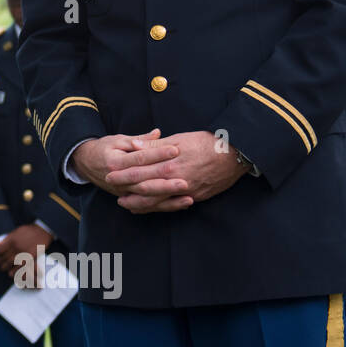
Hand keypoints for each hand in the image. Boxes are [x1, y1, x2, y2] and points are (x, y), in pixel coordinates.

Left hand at [0, 224, 53, 279]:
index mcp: (11, 240)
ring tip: (3, 269)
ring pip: (10, 263)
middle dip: (0, 262)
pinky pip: (20, 266)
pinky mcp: (30, 257)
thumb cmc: (28, 230)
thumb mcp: (16, 232)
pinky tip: (10, 273)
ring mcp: (23, 252)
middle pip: (4, 257)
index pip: (0, 250)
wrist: (42, 231)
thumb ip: (6, 239)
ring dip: (5, 267)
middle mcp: (16, 247)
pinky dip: (14, 271)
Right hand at [73, 129, 188, 211]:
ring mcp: (122, 191)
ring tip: (187, 194)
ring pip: (147, 197)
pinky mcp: (127, 198)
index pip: (139, 158)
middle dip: (166, 181)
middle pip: (144, 181)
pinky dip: (164, 206)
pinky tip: (181, 204)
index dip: (157, 154)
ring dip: (168, 197)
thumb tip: (158, 133)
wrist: (85, 164)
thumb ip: (140, 139)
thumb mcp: (118, 140)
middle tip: (186, 179)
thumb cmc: (104, 148)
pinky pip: (147, 205)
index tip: (175, 149)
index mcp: (115, 161)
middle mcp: (117, 179)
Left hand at [103, 131, 248, 213]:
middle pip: (146, 188)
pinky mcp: (195, 197)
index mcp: (170, 163)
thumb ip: (155, 145)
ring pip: (158, 201)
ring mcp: (186, 190)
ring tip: (126, 204)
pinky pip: (173, 205)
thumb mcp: (179, 139)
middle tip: (112, 191)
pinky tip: (150, 208)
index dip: (124, 174)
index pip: (141, 170)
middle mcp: (176, 179)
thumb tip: (134, 146)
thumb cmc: (207, 142)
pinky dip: (159, 208)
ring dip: (140, 204)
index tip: (110, 174)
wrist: (236, 154)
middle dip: (127, 191)